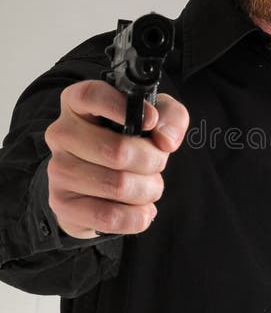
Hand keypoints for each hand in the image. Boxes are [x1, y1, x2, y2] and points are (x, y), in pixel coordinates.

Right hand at [44, 79, 189, 238]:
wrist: (101, 186)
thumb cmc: (128, 142)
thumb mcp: (156, 119)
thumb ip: (171, 117)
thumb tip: (165, 140)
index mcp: (78, 104)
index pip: (91, 96)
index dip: (122, 107)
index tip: (151, 120)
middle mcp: (62, 134)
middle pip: (117, 151)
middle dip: (152, 161)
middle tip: (158, 164)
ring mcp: (58, 170)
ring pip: (118, 186)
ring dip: (148, 189)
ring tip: (149, 186)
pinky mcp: (62, 204)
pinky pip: (109, 217)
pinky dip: (137, 216)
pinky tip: (142, 209)